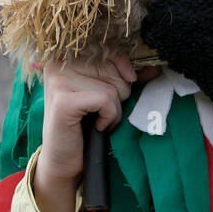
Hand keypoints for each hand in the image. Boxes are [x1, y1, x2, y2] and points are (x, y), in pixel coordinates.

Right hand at [33, 49, 136, 211]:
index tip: (131, 80)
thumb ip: (124, 78)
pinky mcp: (64, 102)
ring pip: (110, 87)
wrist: (64, 161)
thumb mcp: (104, 95)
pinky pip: (106, 100)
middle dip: (118, 93)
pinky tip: (97, 127)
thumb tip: (154, 68)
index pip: (106, 49)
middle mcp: (58, 65)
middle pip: (110, 69)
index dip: (123, 64)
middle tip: (104, 112)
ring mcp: (59, 82)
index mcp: (64, 58)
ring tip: (99, 121)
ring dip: (113, 110)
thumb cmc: (84, 126)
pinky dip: (109, 117)